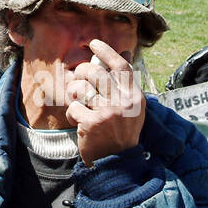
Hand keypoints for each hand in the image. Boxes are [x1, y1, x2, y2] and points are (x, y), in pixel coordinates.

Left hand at [65, 39, 145, 166]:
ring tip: (77, 101)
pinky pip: (73, 107)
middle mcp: (123, 103)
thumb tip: (122, 55)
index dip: (106, 52)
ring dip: (74, 93)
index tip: (93, 43)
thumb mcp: (133, 109)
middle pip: (96, 73)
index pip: (121, 67)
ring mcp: (107, 113)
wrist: (119, 163)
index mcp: (135, 97)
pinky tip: (78, 121)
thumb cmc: (123, 133)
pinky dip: (72, 113)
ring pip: (81, 88)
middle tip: (78, 78)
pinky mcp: (92, 124)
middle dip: (82, 72)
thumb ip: (126, 85)